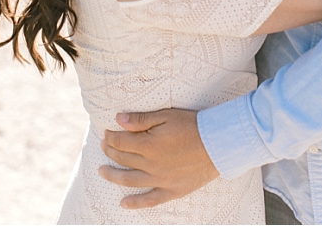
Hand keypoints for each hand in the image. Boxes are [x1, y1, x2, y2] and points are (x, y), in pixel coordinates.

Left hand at [98, 109, 218, 207]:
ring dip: (113, 175)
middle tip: (104, 146)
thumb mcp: (165, 116)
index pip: (119, 142)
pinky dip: (136, 203)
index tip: (107, 133)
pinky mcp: (173, 190)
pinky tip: (123, 204)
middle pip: (122, 158)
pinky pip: (151, 200)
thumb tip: (117, 119)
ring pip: (129, 180)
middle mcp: (151, 165)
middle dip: (110, 150)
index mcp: (148, 145)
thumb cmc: (193, 126)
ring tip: (102, 171)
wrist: (220, 143)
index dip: (110, 136)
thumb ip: (140, 120)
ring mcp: (161, 179)